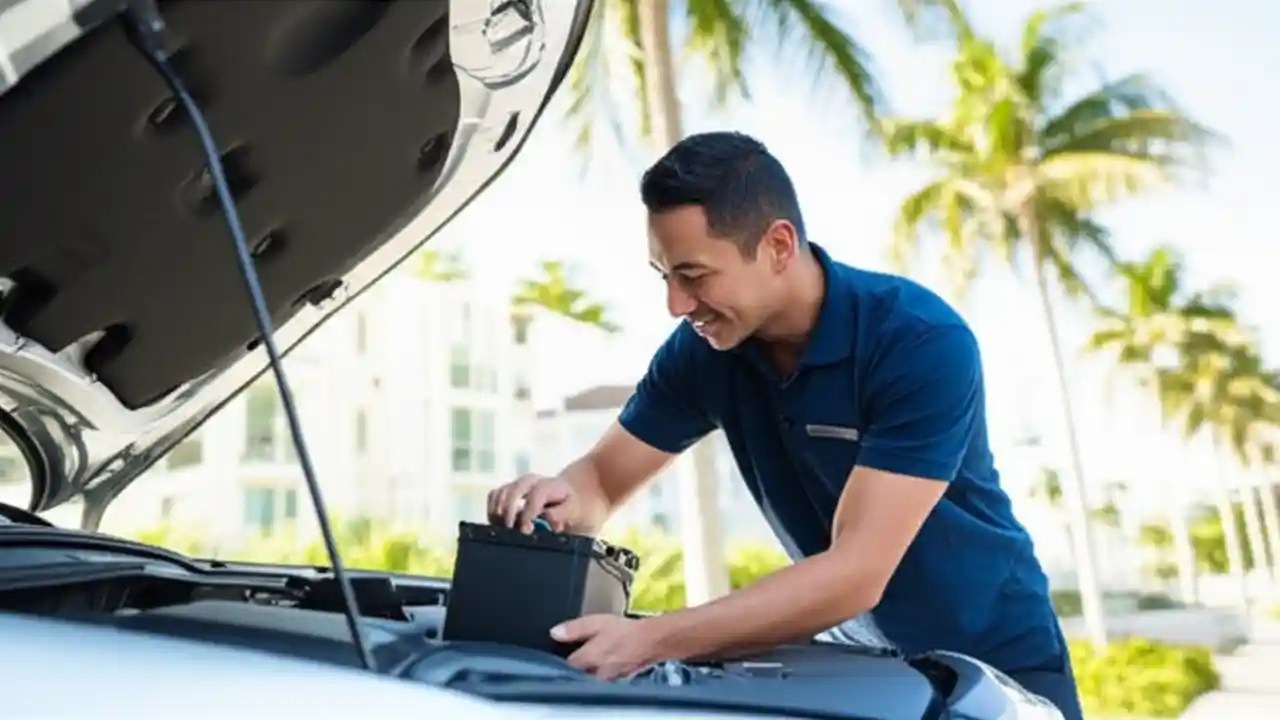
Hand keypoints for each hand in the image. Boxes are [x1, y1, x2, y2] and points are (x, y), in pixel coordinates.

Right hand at [486, 473, 579, 533]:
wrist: (568, 495)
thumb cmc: (571, 507)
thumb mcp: (574, 511)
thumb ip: (561, 514)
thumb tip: (546, 517)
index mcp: (550, 485)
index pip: (536, 494)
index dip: (529, 512)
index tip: (526, 530)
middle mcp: (531, 481)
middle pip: (514, 490)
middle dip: (509, 511)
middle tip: (509, 529)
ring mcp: (517, 485)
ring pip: (500, 492)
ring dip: (497, 511)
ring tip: (502, 529)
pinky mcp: (508, 491)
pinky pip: (494, 496)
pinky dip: (492, 509)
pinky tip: (497, 524)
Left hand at [551, 614, 670, 680]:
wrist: (653, 641)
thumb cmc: (623, 630)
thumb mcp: (596, 623)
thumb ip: (575, 629)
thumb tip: (554, 633)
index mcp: (587, 660)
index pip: (569, 664)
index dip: (567, 656)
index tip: (566, 650)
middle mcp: (596, 674)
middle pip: (581, 674)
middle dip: (580, 667)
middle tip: (581, 654)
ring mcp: (609, 679)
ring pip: (595, 677)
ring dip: (593, 669)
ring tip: (597, 657)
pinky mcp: (622, 679)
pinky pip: (608, 677)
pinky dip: (607, 670)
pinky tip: (611, 660)